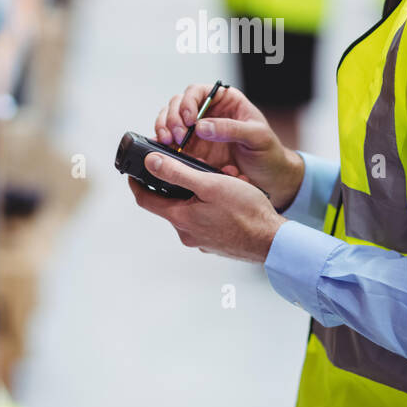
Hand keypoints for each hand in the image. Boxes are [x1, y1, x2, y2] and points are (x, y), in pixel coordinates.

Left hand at [127, 152, 285, 263]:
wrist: (272, 241)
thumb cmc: (246, 212)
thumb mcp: (209, 184)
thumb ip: (178, 173)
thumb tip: (151, 163)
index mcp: (181, 218)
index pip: (145, 200)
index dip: (137, 184)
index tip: (133, 173)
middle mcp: (187, 233)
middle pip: (171, 203)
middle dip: (181, 183)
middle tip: (197, 168)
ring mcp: (202, 241)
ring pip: (192, 210)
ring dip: (202, 194)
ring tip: (224, 181)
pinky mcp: (216, 243)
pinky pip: (207, 220)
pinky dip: (213, 207)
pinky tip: (231, 198)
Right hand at [153, 83, 304, 209]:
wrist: (271, 179)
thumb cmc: (269, 152)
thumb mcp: (257, 137)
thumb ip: (231, 129)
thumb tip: (201, 126)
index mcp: (226, 101)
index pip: (198, 91)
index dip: (189, 102)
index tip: (190, 120)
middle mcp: (208, 113)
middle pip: (178, 104)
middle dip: (173, 117)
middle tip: (176, 135)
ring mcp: (198, 132)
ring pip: (170, 121)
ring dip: (164, 129)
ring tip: (168, 143)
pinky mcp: (193, 150)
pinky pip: (172, 143)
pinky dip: (166, 146)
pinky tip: (167, 153)